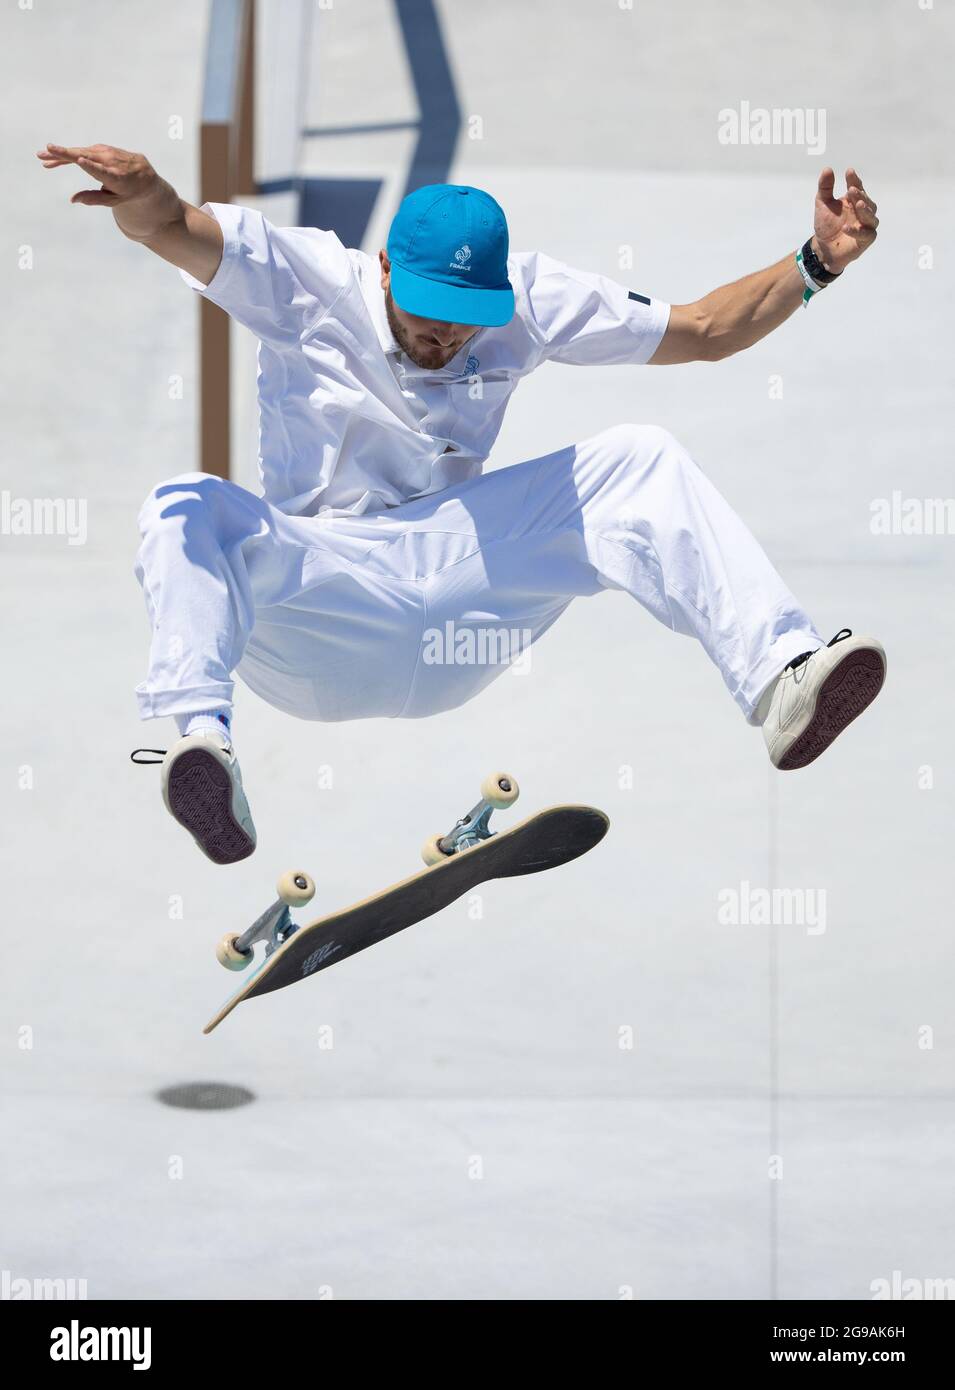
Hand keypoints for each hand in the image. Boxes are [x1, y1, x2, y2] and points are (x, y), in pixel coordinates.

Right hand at [35, 142, 158, 206]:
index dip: (90, 165)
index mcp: (115, 177)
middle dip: (62, 155)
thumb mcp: (114, 200)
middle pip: (83, 156)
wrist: (145, 176)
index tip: (79, 160)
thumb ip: (94, 199)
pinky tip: (57, 157)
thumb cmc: (129, 192)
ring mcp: (106, 152)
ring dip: (61, 155)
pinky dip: (70, 154)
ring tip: (43, 158)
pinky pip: (83, 150)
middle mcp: (110, 162)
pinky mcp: (101, 148)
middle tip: (41, 155)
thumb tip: (72, 199)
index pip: (101, 170)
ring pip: (80, 152)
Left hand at [812, 167, 878, 273]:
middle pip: (866, 201)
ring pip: (871, 217)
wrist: (822, 248)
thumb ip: (825, 187)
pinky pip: (866, 235)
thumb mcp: (822, 204)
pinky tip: (845, 228)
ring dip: (865, 210)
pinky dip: (857, 231)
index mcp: (854, 201)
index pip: (857, 187)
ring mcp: (866, 226)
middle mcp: (862, 212)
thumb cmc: (826, 225)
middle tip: (851, 189)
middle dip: (860, 195)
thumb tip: (827, 169)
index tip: (849, 172)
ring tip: (857, 204)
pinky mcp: (865, 240)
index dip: (854, 180)